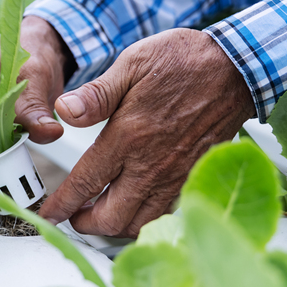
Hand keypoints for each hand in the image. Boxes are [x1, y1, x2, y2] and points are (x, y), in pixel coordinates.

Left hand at [37, 29, 254, 236]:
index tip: (48, 215)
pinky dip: (145, 218)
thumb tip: (63, 111)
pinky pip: (165, 214)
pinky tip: (137, 204)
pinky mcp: (193, 177)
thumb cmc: (185, 61)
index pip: (86, 184)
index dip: (62, 205)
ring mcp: (175, 175)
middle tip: (75, 214)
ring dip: (116, 225)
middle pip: (111, 218)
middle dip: (86, 223)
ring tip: (102, 212)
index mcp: (128, 137)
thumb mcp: (133, 63)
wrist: (238, 68)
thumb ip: (97, 94)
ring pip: (140, 223)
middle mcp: (151, 165)